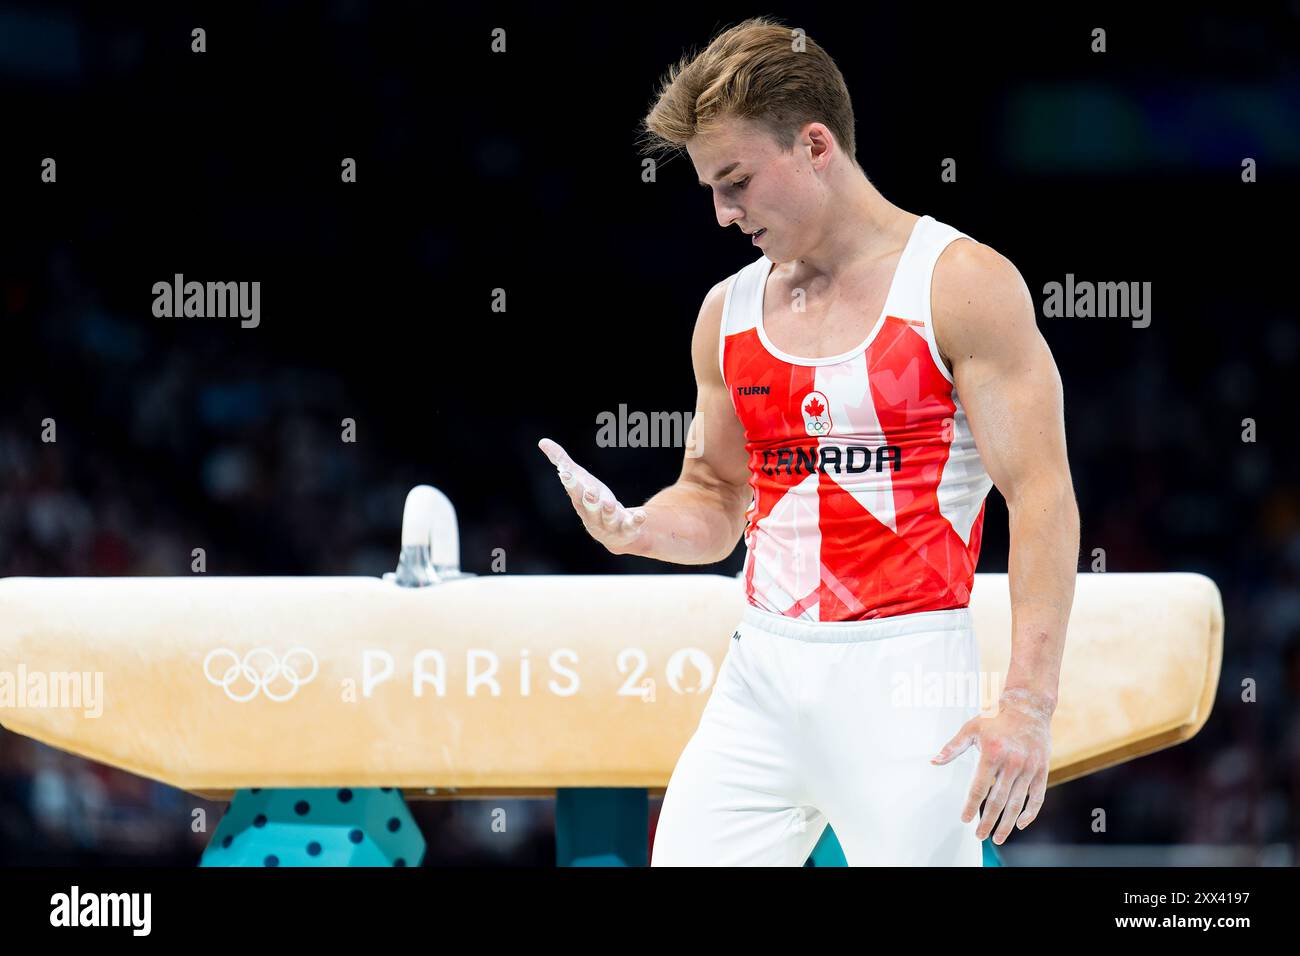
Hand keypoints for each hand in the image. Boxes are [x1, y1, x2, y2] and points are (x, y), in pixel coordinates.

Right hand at [538, 438, 647, 554]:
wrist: (614, 534)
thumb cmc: (593, 502)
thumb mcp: (580, 480)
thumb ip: (561, 462)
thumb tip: (542, 441)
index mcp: (581, 501)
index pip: (573, 492)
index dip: (570, 483)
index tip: (565, 473)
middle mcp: (593, 515)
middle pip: (589, 507)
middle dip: (589, 499)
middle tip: (590, 491)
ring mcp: (609, 524)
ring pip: (607, 517)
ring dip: (608, 511)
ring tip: (610, 503)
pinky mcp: (627, 529)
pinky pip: (631, 525)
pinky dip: (636, 520)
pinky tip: (642, 514)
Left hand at [931, 688, 1053, 844]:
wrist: (1028, 707)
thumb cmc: (996, 718)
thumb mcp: (971, 728)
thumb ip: (953, 747)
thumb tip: (934, 760)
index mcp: (992, 753)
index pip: (979, 787)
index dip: (971, 805)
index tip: (964, 819)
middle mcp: (1012, 763)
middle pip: (998, 800)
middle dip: (988, 821)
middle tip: (979, 835)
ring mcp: (1029, 768)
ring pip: (1017, 803)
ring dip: (1006, 823)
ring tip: (997, 837)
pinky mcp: (1042, 770)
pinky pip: (1037, 797)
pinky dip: (1029, 813)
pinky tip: (1020, 824)